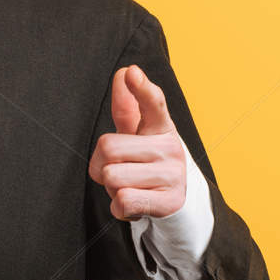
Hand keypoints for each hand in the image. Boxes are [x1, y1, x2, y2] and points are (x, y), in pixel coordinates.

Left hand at [88, 64, 186, 221]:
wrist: (177, 203)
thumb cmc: (150, 163)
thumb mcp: (140, 134)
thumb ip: (128, 106)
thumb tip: (124, 72)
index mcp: (161, 126)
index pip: (153, 102)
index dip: (141, 88)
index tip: (132, 73)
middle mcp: (170, 148)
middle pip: (107, 147)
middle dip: (101, 164)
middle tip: (120, 170)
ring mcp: (172, 175)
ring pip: (112, 177)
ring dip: (112, 189)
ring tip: (130, 187)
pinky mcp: (169, 202)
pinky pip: (122, 201)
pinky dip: (119, 207)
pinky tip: (134, 203)